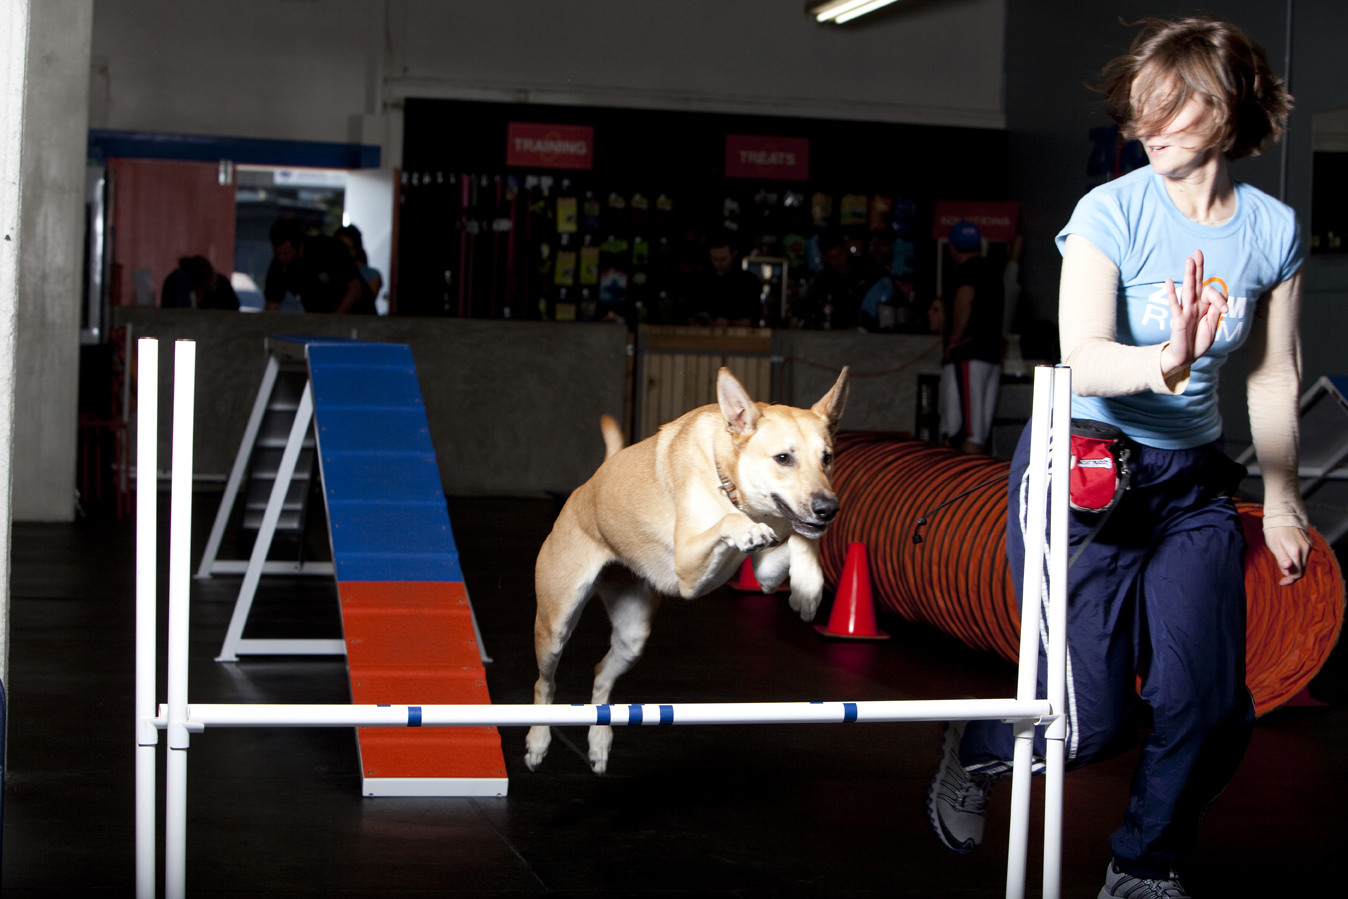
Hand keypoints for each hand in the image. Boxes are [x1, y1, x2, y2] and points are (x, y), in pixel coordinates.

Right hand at [1159, 249, 1227, 377]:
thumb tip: (1220, 297)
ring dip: (1189, 275)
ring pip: (1188, 290)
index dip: (1220, 298)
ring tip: (1188, 260)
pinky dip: (1172, 293)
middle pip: (1197, 283)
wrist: (1187, 358)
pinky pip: (1174, 304)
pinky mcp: (1178, 319)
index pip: (1212, 293)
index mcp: (1205, 307)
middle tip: (1197, 252)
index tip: (1225, 311)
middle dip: (1198, 268)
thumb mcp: (1213, 326)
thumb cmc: (1199, 342)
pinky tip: (1169, 281)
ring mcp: (1186, 311)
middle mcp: (1195, 306)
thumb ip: (1215, 311)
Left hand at [1265, 526, 1311, 585]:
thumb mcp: (1274, 545)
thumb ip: (1282, 559)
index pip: (1298, 573)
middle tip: (1281, 576)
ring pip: (1303, 563)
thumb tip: (1288, 570)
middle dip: (1292, 574)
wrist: (1283, 514)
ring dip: (1294, 567)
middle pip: (1302, 569)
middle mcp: (1305, 549)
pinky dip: (1297, 559)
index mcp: (1296, 551)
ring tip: (1283, 563)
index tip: (1282, 582)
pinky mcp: (1308, 542)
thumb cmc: (1275, 530)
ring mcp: (1308, 545)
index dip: (1290, 580)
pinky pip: (1304, 555)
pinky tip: (1288, 556)